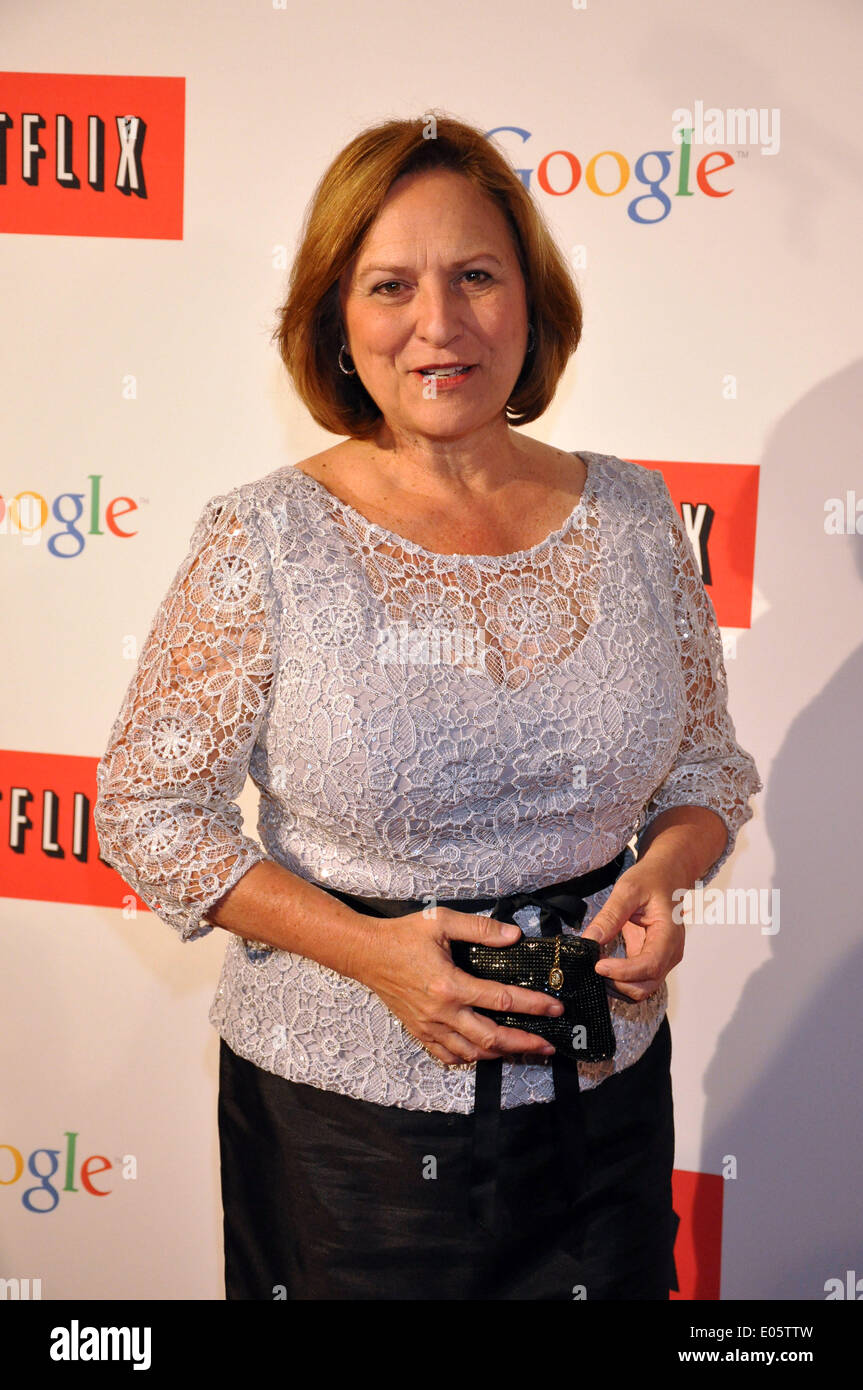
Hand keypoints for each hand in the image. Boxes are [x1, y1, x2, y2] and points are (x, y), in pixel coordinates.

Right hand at [353, 907, 564, 1066]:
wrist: (366, 954)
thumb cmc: (403, 936)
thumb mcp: (441, 921)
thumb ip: (480, 929)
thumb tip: (514, 936)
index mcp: (451, 984)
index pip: (502, 1000)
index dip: (533, 1005)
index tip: (555, 1008)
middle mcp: (442, 1012)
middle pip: (491, 1038)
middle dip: (524, 1043)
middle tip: (548, 1045)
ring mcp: (429, 1026)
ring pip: (471, 1052)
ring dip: (500, 1054)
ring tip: (522, 1050)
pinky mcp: (419, 1031)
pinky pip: (447, 1055)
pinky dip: (468, 1058)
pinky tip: (482, 1053)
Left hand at [579, 862, 684, 1001]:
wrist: (666, 877)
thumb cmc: (652, 880)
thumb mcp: (627, 890)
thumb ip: (610, 916)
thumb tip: (590, 940)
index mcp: (669, 934)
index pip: (650, 965)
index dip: (624, 971)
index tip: (598, 966)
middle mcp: (670, 952)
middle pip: (647, 985)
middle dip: (618, 983)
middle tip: (593, 965)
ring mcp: (662, 959)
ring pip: (642, 989)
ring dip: (618, 985)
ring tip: (596, 965)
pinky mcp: (651, 961)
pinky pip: (637, 981)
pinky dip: (619, 981)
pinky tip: (603, 966)